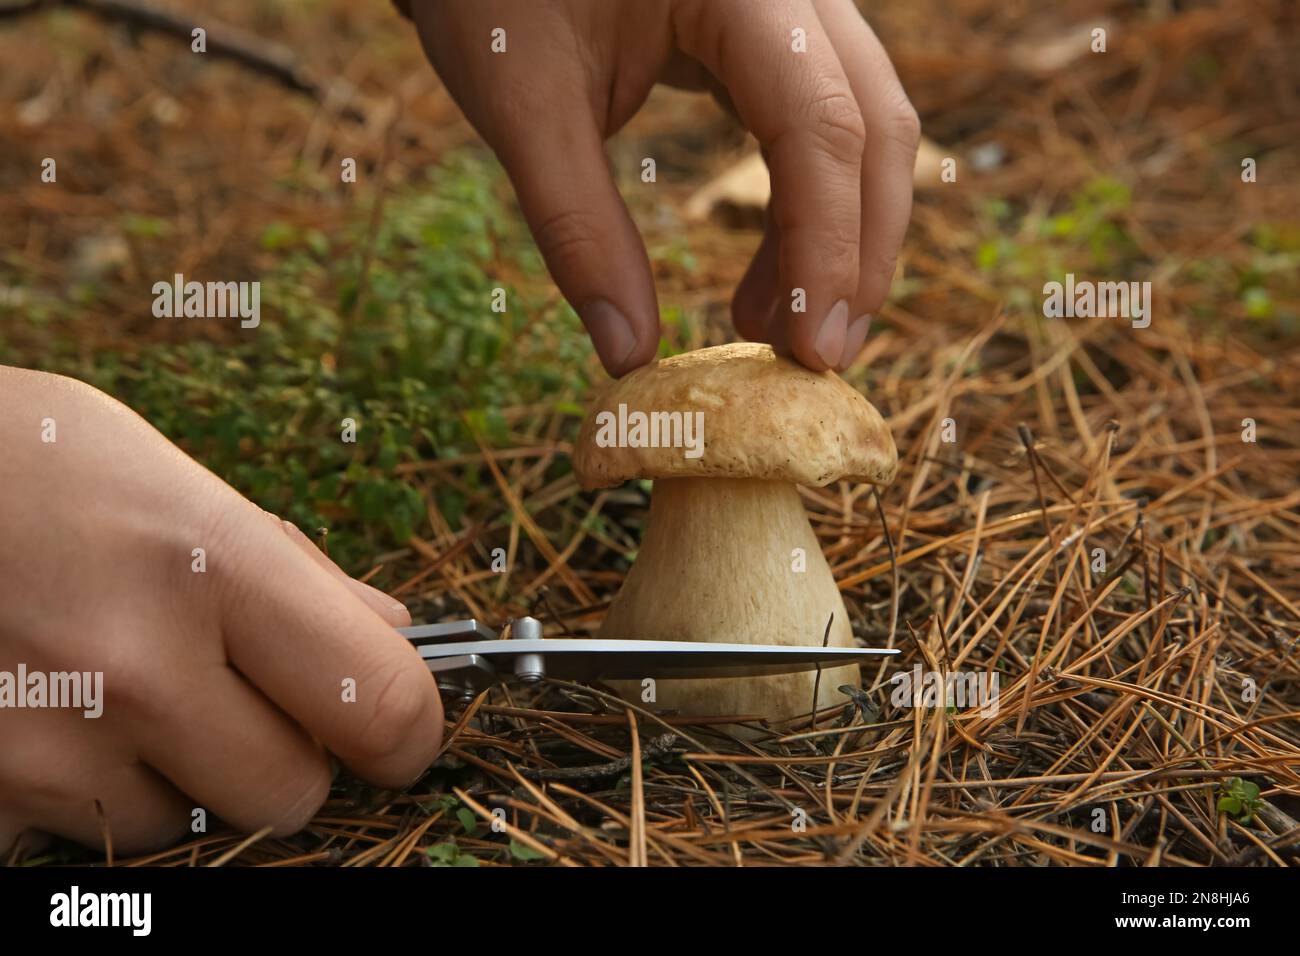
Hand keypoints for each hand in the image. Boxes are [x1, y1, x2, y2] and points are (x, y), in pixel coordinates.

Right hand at [0, 367, 443, 854]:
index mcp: (213, 564)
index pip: (380, 702)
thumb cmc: (36, 468)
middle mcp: (134, 665)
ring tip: (118, 685)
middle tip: (242, 699)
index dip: (407, 729)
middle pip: (292, 794)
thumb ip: (295, 572)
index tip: (397, 729)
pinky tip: (54, 712)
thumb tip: (394, 639)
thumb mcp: (177, 482)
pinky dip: (85, 794)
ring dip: (175, 778)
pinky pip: (82, 838)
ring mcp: (47, 741)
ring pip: (183, 826)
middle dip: (288, 759)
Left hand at [407, 0, 919, 375]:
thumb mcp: (523, 105)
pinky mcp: (777, 38)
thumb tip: (628, 358)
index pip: (820, 124)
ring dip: (841, 239)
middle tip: (814, 361)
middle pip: (872, 128)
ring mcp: (794, 9)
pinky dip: (807, 209)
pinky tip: (768, 278)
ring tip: (773, 329)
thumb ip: (577, 227)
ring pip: (863, 129)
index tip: (810, 352)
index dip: (829, 246)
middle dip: (857, 254)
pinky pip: (822, 126)